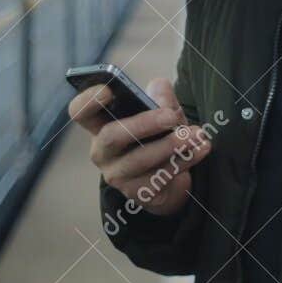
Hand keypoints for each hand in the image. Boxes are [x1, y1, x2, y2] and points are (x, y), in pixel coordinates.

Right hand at [67, 77, 211, 216]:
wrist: (168, 179)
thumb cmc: (158, 136)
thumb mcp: (159, 112)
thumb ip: (160, 96)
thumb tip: (160, 89)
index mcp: (100, 125)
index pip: (80, 111)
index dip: (88, 100)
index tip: (108, 90)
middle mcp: (102, 152)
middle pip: (111, 136)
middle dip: (143, 124)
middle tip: (171, 116)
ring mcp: (117, 175)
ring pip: (140, 159)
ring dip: (171, 145)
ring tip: (196, 134)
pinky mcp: (138, 193)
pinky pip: (160, 176)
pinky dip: (185, 160)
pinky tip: (201, 148)